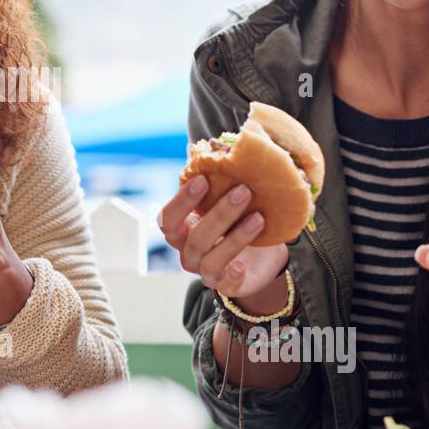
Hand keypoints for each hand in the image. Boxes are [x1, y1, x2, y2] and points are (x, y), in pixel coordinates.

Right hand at [159, 175, 288, 302]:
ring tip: (259, 217)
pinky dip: (232, 275)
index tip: (203, 180)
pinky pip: (225, 286)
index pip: (168, 219)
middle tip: (244, 191)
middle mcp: (188, 252)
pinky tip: (242, 265)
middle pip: (195, 238)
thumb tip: (218, 142)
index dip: (182, 201)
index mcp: (182, 230)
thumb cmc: (236, 222)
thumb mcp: (227, 201)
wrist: (260, 257)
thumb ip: (219, 179)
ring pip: (211, 260)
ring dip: (235, 238)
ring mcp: (205, 271)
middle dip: (219, 214)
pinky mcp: (226, 286)